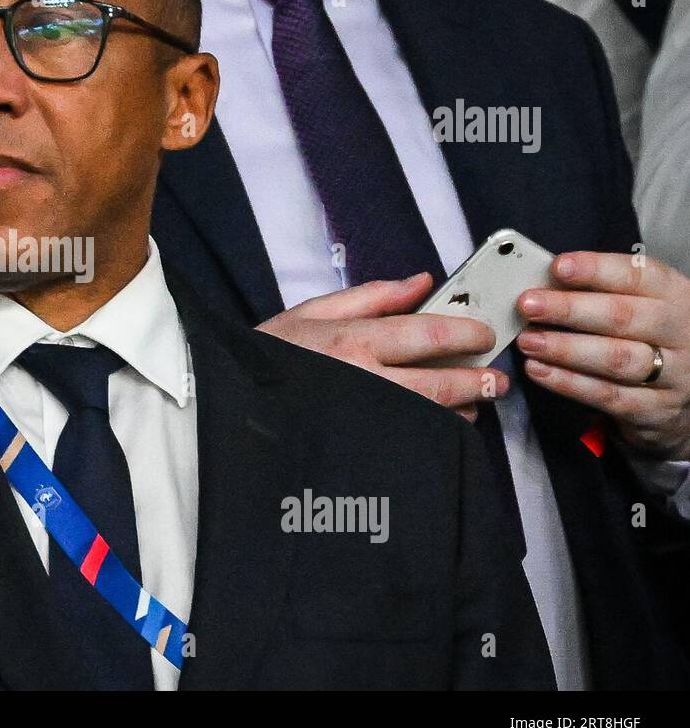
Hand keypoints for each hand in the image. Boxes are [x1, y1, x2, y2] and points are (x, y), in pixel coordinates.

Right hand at [258, 273, 509, 421]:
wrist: (233, 405)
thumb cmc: (271, 356)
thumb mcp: (312, 311)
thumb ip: (373, 296)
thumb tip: (422, 282)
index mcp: (353, 340)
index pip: (427, 332)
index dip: (466, 332)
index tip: (483, 334)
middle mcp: (364, 381)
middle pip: (441, 381)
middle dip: (478, 379)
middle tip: (494, 378)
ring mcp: (367, 419)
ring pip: (434, 417)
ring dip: (462, 410)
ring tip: (472, 403)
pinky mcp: (366, 446)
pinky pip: (416, 443)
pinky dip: (438, 435)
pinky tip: (443, 427)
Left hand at [516, 251, 689, 458]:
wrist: (686, 395)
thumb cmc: (650, 337)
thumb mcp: (642, 306)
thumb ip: (602, 292)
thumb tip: (546, 283)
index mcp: (675, 296)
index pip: (639, 276)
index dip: (597, 270)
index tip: (559, 267)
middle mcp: (680, 333)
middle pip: (624, 317)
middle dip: (570, 309)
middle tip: (528, 305)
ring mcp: (673, 374)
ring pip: (616, 359)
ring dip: (565, 349)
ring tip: (529, 341)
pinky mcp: (655, 409)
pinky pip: (607, 395)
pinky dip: (568, 383)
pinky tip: (539, 370)